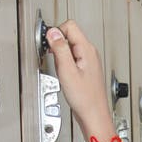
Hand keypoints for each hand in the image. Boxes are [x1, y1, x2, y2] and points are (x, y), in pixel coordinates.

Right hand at [46, 20, 111, 134]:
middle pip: (69, 35)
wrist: (93, 116)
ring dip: (60, 56)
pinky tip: (64, 76)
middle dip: (57, 46)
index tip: (48, 44)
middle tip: (55, 61)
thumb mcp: (67, 71)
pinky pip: (71, 59)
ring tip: (62, 71)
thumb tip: (52, 32)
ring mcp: (89, 61)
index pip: (69, 26)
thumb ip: (59, 49)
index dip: (56, 32)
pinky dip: (64, 64)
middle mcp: (90, 53)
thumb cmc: (84, 98)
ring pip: (69, 47)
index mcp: (87, 50)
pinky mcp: (85, 69)